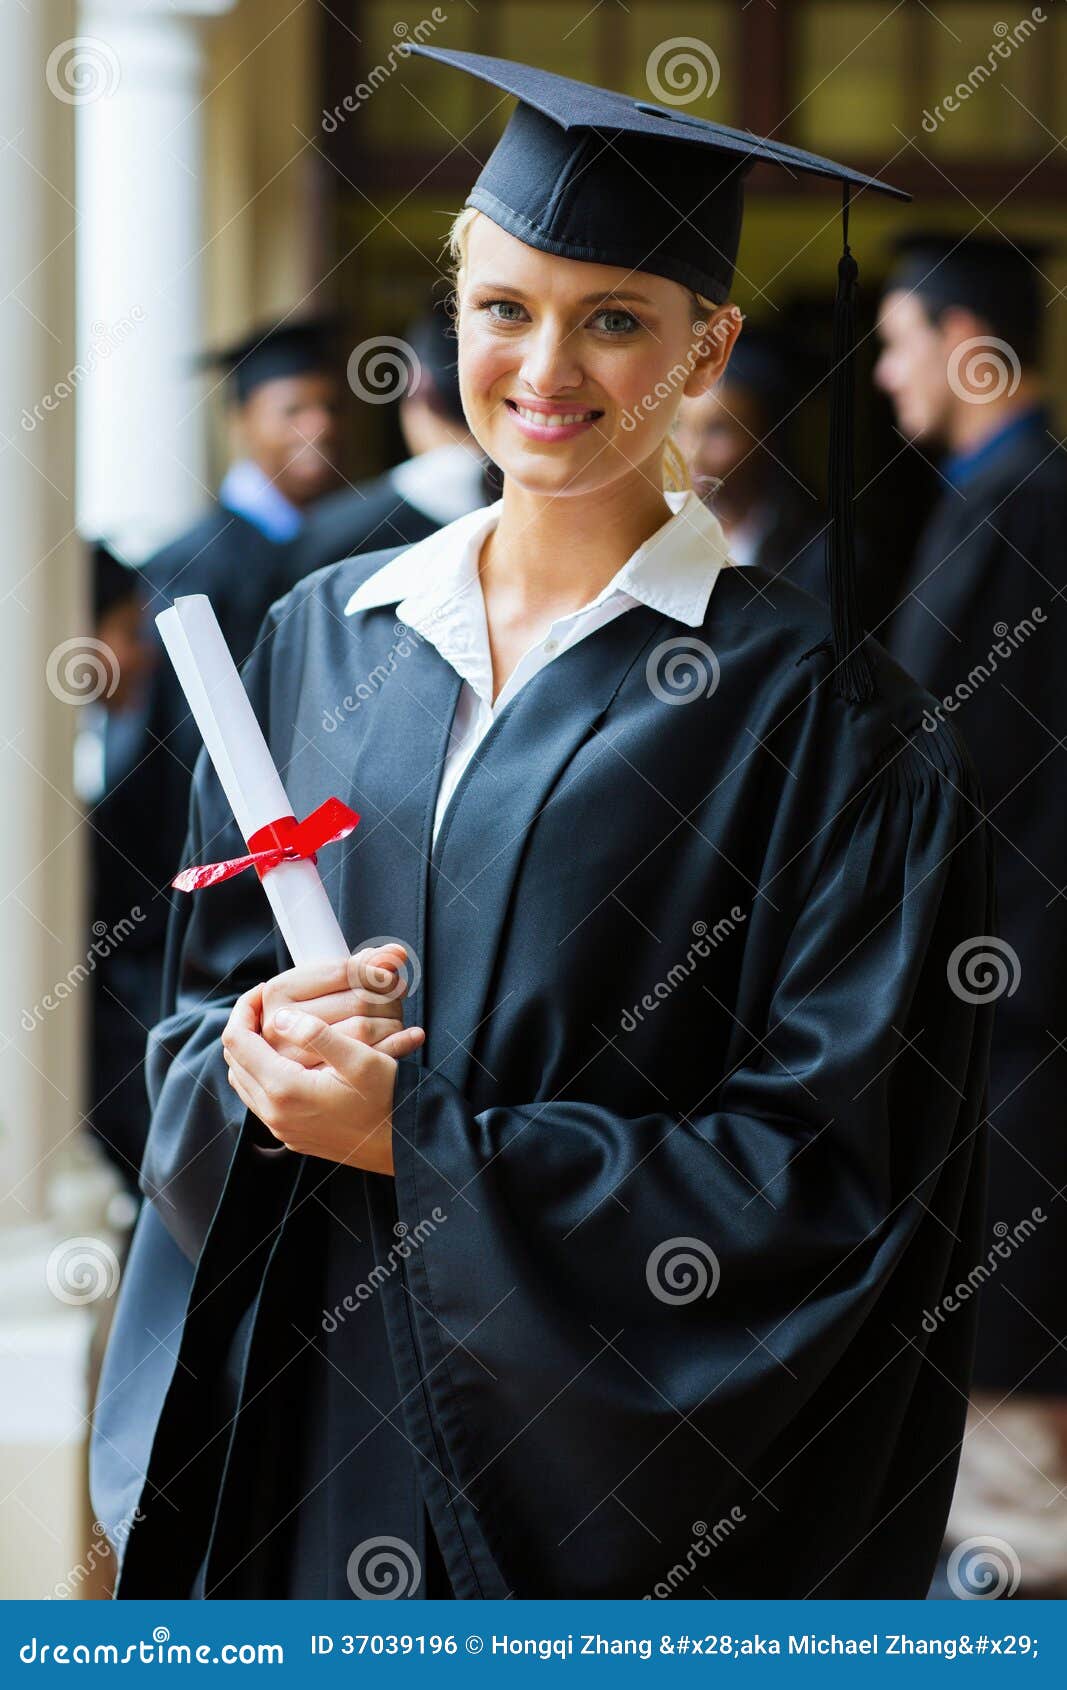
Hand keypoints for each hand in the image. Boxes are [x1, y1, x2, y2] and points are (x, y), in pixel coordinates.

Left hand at [222, 995, 401, 1172]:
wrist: (404, 1145)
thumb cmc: (388, 1100)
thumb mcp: (361, 1059)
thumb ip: (317, 1035)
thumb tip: (279, 1018)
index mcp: (286, 1090)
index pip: (238, 1041)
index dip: (243, 1009)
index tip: (260, 990)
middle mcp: (276, 1114)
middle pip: (234, 1061)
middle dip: (244, 1027)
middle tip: (263, 1005)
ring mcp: (282, 1128)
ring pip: (244, 1081)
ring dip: (250, 1051)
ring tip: (272, 1027)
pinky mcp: (292, 1135)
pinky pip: (259, 1100)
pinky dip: (261, 1073)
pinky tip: (285, 1058)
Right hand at [258, 944, 422, 1068]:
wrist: (293, 1069)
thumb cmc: (309, 1014)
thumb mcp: (321, 986)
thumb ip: (358, 966)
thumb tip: (395, 954)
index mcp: (278, 991)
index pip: (341, 971)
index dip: (375, 968)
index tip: (392, 969)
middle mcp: (281, 1024)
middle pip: (356, 1001)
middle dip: (387, 994)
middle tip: (398, 992)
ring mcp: (298, 1056)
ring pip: (364, 1029)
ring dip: (392, 1018)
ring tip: (396, 1014)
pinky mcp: (320, 1080)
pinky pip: (371, 1059)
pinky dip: (399, 1043)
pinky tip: (411, 1035)